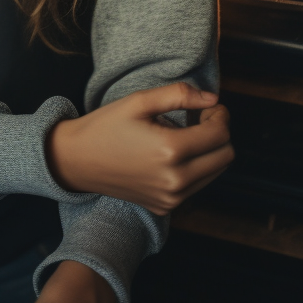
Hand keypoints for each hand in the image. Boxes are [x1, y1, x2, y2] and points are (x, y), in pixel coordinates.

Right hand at [46, 82, 234, 214]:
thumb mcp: (139, 101)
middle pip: (225, 156)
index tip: (206, 105)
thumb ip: (179, 95)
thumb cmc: (107, 126)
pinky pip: (197, 186)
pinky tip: (174, 152)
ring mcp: (171, 199)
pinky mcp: (165, 207)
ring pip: (215, 172)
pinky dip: (196, 167)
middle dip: (219, 132)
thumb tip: (212, 98)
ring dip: (210, 151)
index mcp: (170, 151)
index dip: (219, 114)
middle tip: (199, 117)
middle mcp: (175, 181)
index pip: (220, 134)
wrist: (77, 161)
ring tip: (186, 133)